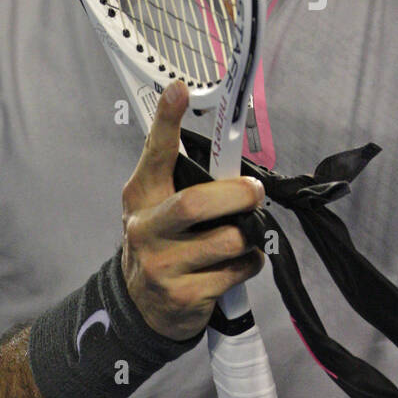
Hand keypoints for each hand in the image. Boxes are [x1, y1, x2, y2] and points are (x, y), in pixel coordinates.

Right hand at [120, 82, 265, 340]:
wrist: (144, 307)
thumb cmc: (163, 243)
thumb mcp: (160, 207)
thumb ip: (185, 180)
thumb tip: (231, 155)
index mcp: (142, 196)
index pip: (155, 153)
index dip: (166, 121)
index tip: (178, 89)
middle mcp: (145, 229)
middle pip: (195, 203)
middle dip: (236, 196)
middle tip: (255, 192)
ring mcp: (161, 266)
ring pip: (226, 240)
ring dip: (248, 235)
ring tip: (245, 235)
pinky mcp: (183, 297)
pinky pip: (236, 270)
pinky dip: (249, 263)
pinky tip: (237, 263)